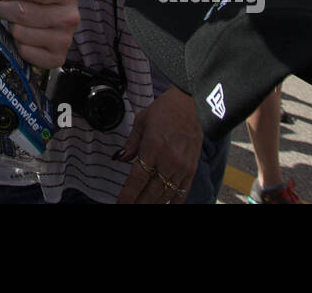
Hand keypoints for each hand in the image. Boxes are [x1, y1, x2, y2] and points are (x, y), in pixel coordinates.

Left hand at [0, 0, 78, 68]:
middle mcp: (71, 17)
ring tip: (16, 21)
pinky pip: (24, 51)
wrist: (43, 17)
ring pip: (21, 33)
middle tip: (5, 7)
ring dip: (11, 26)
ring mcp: (65, 40)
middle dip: (6, 9)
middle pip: (24, 13)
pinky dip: (17, 44)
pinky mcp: (56, 59)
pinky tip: (24, 36)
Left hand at [115, 86, 200, 203]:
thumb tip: (119, 158)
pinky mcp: (192, 168)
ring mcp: (182, 166)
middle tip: (129, 207)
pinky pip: (183, 191)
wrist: (191, 104)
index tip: (121, 203)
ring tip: (143, 206)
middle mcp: (168, 160)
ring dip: (154, 203)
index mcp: (153, 147)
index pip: (138, 178)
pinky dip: (174, 201)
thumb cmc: (165, 110)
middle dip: (138, 203)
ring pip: (166, 194)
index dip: (128, 195)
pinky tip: (165, 205)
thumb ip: (131, 143)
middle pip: (151, 191)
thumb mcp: (142, 121)